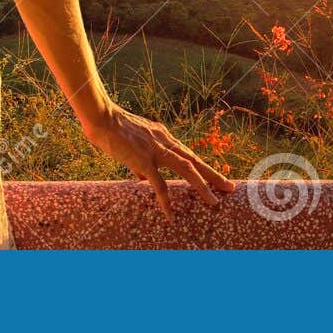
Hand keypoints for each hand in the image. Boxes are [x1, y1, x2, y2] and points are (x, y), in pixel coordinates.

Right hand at [84, 104, 234, 217]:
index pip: (188, 154)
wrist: (102, 117)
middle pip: (195, 160)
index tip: (216, 177)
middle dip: (214, 175)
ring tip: (214, 203)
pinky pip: (159, 185)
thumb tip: (143, 178)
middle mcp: (164, 142)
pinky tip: (171, 216)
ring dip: (202, 187)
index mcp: (163, 136)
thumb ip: (141, 160)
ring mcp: (156, 150)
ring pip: (186, 170)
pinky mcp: (143, 160)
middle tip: (230, 188)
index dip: (203, 167)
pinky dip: (166, 201)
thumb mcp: (134, 143)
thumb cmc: (113, 129)